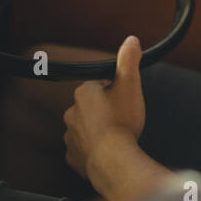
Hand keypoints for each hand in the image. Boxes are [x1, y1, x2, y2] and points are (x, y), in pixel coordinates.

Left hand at [62, 36, 146, 181]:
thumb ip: (129, 60)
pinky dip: (93, 151)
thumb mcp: (130, 84)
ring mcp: (70, 137)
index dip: (114, 92)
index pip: (99, 86)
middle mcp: (71, 113)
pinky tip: (107, 151)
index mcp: (84, 93)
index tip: (124, 101)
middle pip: (91, 108)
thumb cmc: (122, 122)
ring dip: (99, 131)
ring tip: (116, 138)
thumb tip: (130, 40)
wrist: (114, 160)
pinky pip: (83, 150)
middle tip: (122, 119)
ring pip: (86, 129)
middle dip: (105, 112)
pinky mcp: (72, 157)